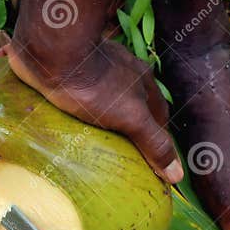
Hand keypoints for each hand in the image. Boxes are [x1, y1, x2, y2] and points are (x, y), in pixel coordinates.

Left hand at [5, 40, 183, 183]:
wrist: (52, 54)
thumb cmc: (94, 86)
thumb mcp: (132, 118)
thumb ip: (155, 144)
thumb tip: (178, 175)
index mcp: (143, 79)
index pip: (159, 114)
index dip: (158, 136)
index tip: (154, 159)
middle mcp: (124, 69)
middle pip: (135, 102)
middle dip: (134, 123)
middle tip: (126, 150)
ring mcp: (95, 64)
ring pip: (108, 94)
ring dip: (106, 112)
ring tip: (98, 137)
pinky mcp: (68, 66)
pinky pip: (79, 89)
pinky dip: (80, 104)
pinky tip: (71, 118)